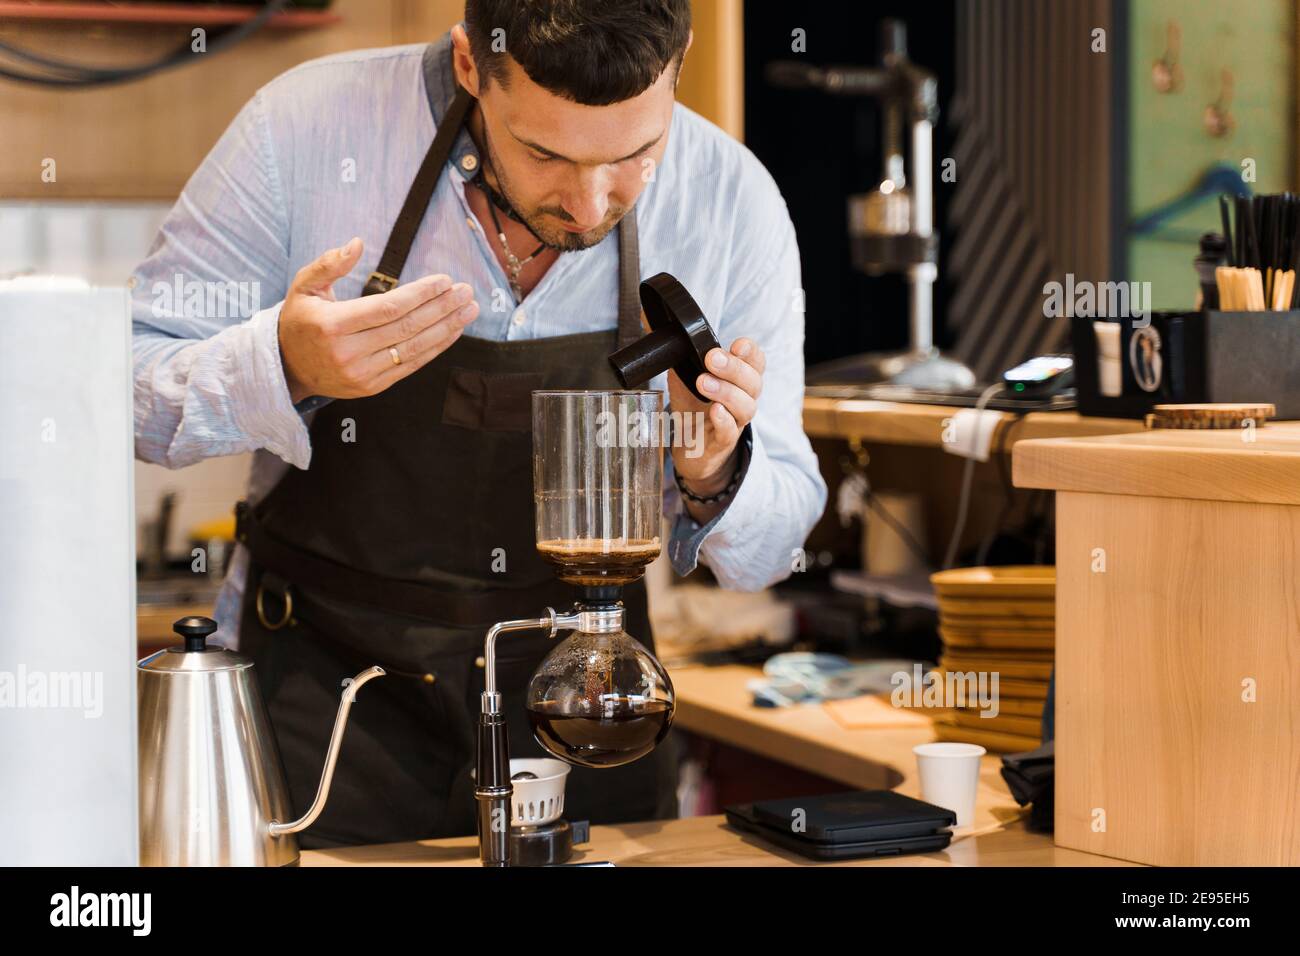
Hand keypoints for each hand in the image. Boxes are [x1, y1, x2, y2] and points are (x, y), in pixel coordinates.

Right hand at [278, 237, 478, 402]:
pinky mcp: (372, 387)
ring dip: (447, 328)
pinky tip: (453, 331)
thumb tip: (357, 242)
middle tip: (467, 292)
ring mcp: (362, 373)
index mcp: (333, 325)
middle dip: (441, 308)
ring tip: (469, 310)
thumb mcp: (304, 286)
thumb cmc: (301, 320)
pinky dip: (435, 348)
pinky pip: (411, 365)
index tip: (445, 280)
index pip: (388, 308)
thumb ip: (328, 263)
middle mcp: (348, 352)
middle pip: (407, 327)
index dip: (421, 294)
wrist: (288, 367)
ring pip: (414, 348)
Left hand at [667, 337, 764, 494]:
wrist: (691, 446)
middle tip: (712, 358)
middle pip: (753, 382)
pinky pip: (731, 432)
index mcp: (738, 379)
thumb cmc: (693, 406)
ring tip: (703, 382)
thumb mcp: (683, 374)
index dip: (751, 352)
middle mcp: (743, 398)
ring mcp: (735, 421)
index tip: (737, 344)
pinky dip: (724, 421)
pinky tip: (715, 411)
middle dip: (734, 368)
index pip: (756, 362)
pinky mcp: (723, 442)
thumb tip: (649, 316)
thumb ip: (675, 349)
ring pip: (746, 407)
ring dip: (726, 392)